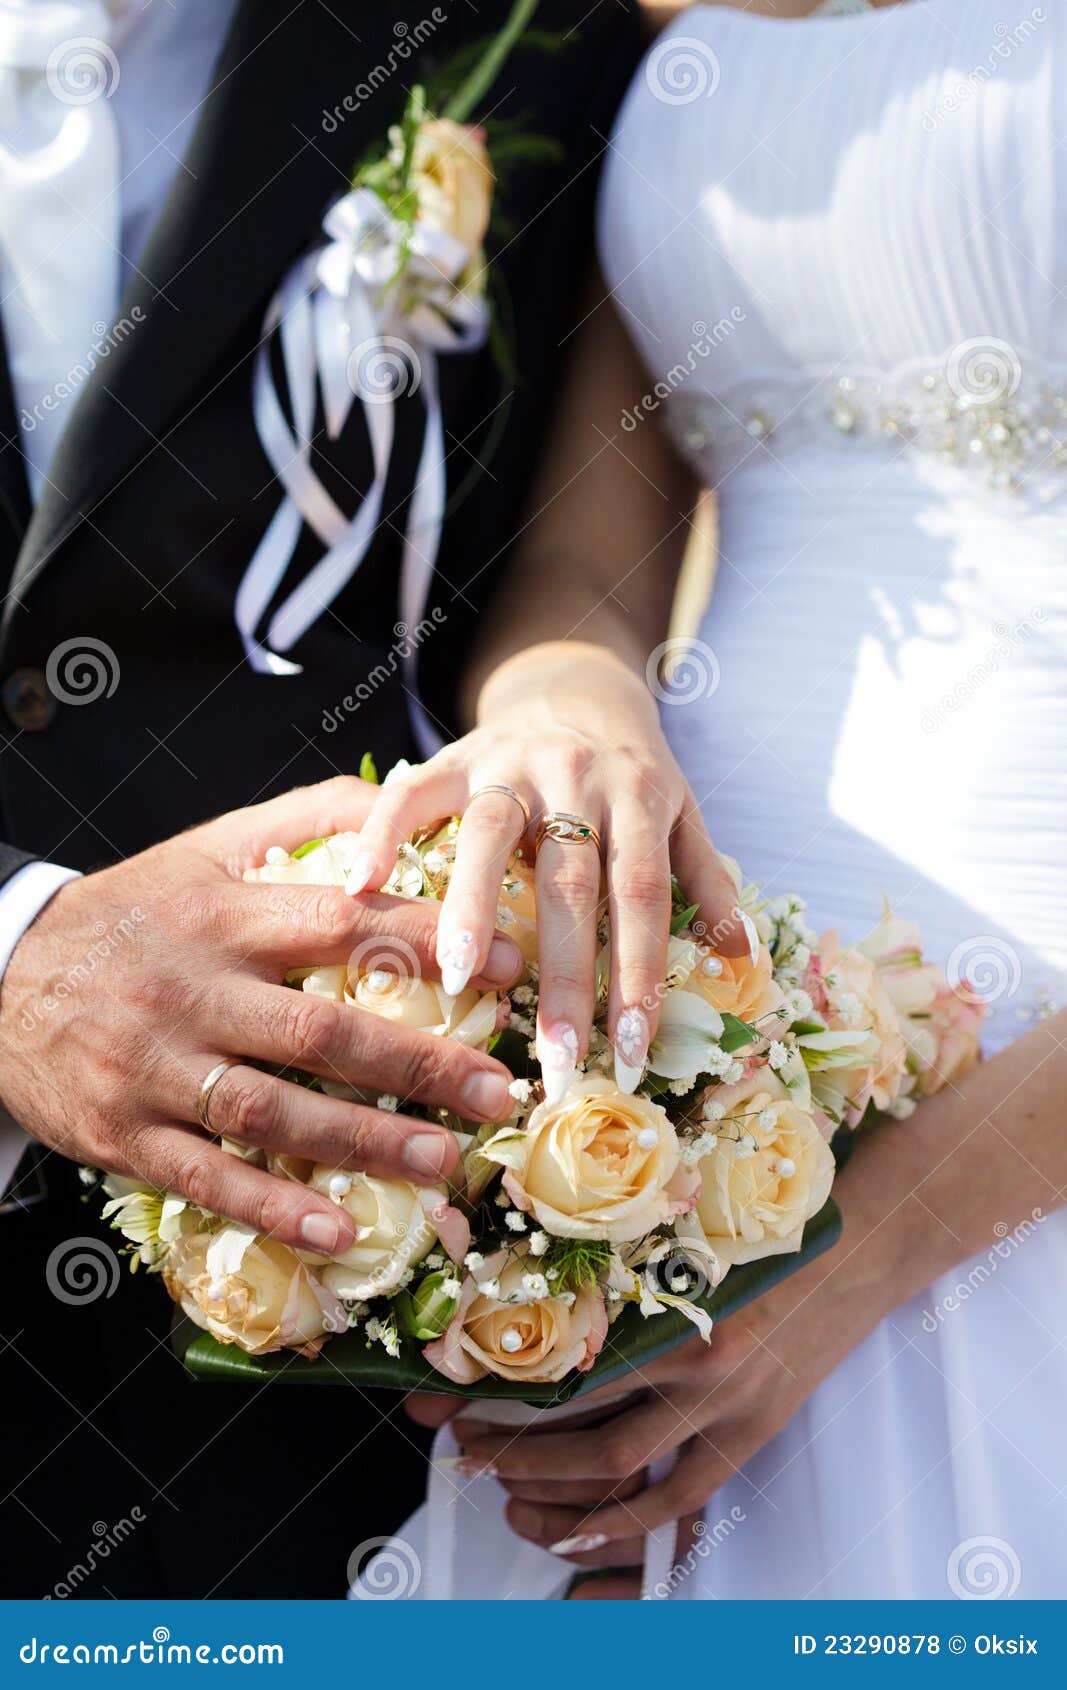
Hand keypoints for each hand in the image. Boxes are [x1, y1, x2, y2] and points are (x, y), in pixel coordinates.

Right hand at [0, 776, 521, 1252]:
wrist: (3, 972)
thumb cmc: (133, 911)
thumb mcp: (207, 846)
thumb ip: (302, 818)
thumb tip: (395, 798)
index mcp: (225, 915)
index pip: (342, 922)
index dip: (430, 942)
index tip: (510, 964)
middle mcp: (193, 989)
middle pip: (319, 1030)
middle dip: (419, 1064)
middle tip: (500, 1090)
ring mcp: (155, 1066)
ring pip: (269, 1110)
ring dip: (362, 1141)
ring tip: (442, 1161)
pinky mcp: (122, 1132)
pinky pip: (206, 1176)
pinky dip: (272, 1207)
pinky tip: (338, 1229)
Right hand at [351, 643, 749, 1101]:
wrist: (576, 686)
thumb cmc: (630, 769)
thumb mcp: (682, 811)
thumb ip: (707, 878)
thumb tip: (743, 957)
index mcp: (639, 796)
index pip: (640, 896)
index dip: (638, 973)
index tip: (632, 1052)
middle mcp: (576, 776)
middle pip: (569, 884)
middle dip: (564, 977)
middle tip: (556, 1060)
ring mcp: (510, 763)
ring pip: (489, 837)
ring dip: (471, 909)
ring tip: (458, 981)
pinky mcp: (454, 756)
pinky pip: (411, 793)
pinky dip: (381, 834)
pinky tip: (359, 887)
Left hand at [414, 1246, 886, 1598]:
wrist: (855, 1253)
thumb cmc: (756, 1230)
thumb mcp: (681, 1233)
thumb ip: (614, 1260)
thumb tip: (524, 1285)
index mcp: (667, 1296)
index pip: (558, 1351)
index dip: (494, 1381)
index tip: (442, 1393)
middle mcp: (693, 1355)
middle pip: (575, 1418)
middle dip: (503, 1441)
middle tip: (454, 1445)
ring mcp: (726, 1402)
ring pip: (616, 1464)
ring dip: (547, 1485)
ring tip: (497, 1487)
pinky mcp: (751, 1432)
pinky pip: (680, 1498)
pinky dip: (623, 1524)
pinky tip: (574, 1533)